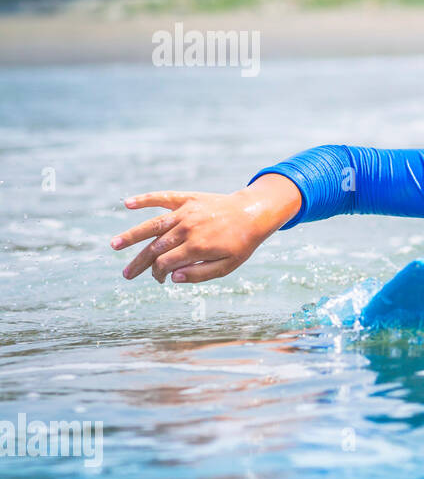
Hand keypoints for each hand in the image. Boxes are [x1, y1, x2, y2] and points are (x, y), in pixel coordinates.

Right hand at [110, 176, 299, 283]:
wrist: (254, 213)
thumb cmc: (241, 243)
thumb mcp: (227, 266)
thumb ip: (199, 274)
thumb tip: (172, 278)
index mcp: (197, 247)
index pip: (165, 263)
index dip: (158, 274)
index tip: (159, 280)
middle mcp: (188, 229)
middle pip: (155, 248)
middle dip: (139, 263)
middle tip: (126, 275)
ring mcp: (186, 212)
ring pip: (153, 225)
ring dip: (132, 235)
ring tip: (115, 245)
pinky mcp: (187, 199)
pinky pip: (162, 198)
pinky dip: (145, 199)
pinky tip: (128, 203)